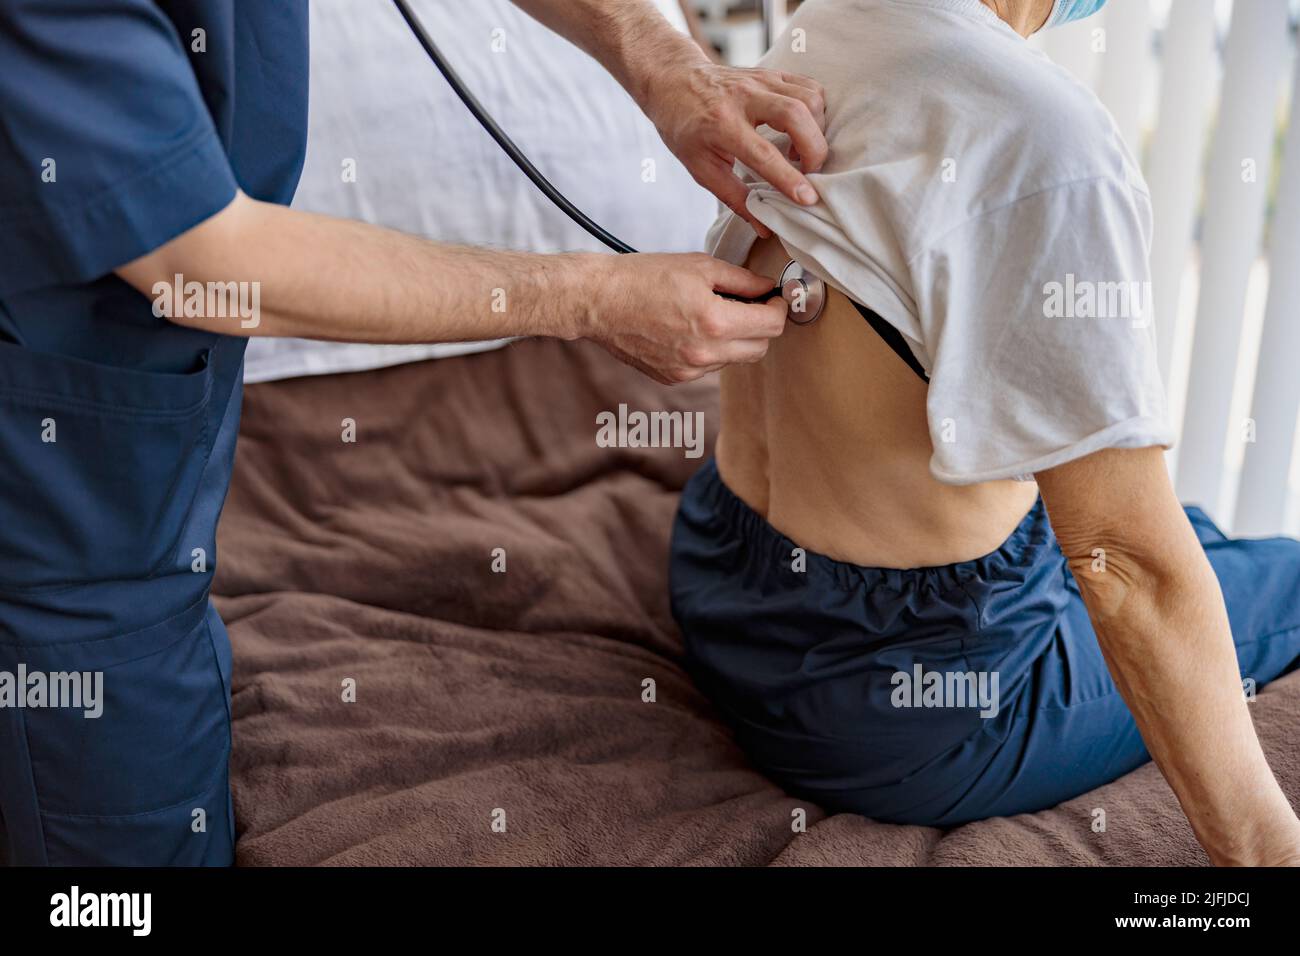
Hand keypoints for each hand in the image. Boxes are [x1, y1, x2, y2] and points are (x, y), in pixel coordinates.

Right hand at [581, 252, 785, 384]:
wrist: (599, 301)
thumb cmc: (643, 277)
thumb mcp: (699, 266)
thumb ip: (742, 279)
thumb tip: (767, 287)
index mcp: (714, 322)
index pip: (771, 326)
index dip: (779, 309)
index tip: (775, 299)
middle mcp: (704, 353)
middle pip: (759, 348)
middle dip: (762, 326)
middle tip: (751, 304)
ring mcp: (688, 370)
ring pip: (734, 359)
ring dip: (735, 339)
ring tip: (712, 312)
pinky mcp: (674, 377)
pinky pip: (708, 366)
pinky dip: (711, 349)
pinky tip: (690, 327)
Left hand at [640, 56, 827, 236]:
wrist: (673, 81)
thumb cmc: (683, 127)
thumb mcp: (701, 168)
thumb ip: (735, 198)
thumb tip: (764, 228)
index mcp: (721, 125)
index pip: (764, 154)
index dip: (789, 179)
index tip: (807, 199)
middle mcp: (743, 98)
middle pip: (796, 114)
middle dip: (814, 148)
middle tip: (810, 172)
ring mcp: (759, 81)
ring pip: (808, 98)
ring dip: (817, 129)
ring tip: (800, 152)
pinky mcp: (771, 73)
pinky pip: (808, 86)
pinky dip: (815, 111)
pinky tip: (802, 130)